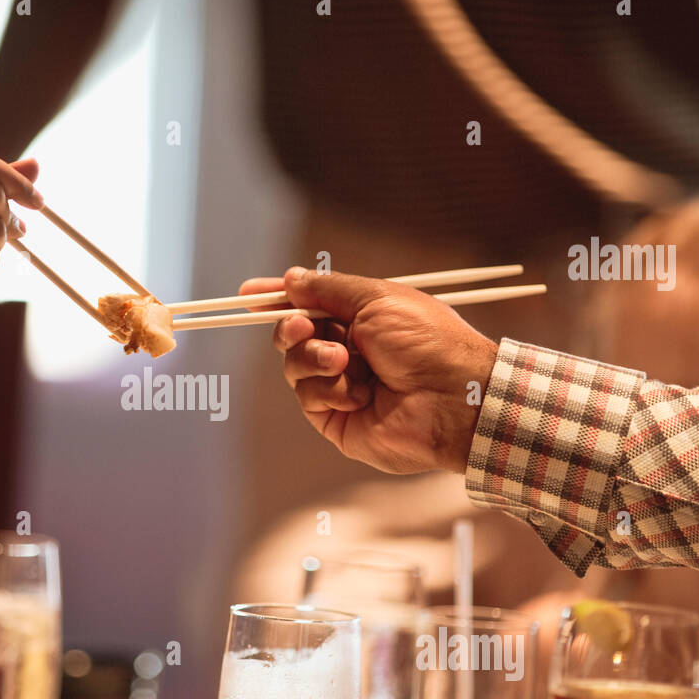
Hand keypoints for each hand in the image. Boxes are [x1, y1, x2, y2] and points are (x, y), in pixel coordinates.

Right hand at [243, 267, 498, 474]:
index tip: (247, 293)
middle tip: (303, 325)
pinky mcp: (336, 419)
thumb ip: (327, 290)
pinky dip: (328, 389)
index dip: (278, 298)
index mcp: (361, 318)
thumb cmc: (426, 342)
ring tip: (344, 360)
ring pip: (294, 365)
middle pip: (293, 334)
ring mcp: (341, 386)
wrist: (451, 398)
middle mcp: (349, 351)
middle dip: (291, 327)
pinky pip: (308, 396)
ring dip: (313, 357)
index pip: (309, 304)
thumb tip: (290, 278)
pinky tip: (359, 392)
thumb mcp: (376, 299)